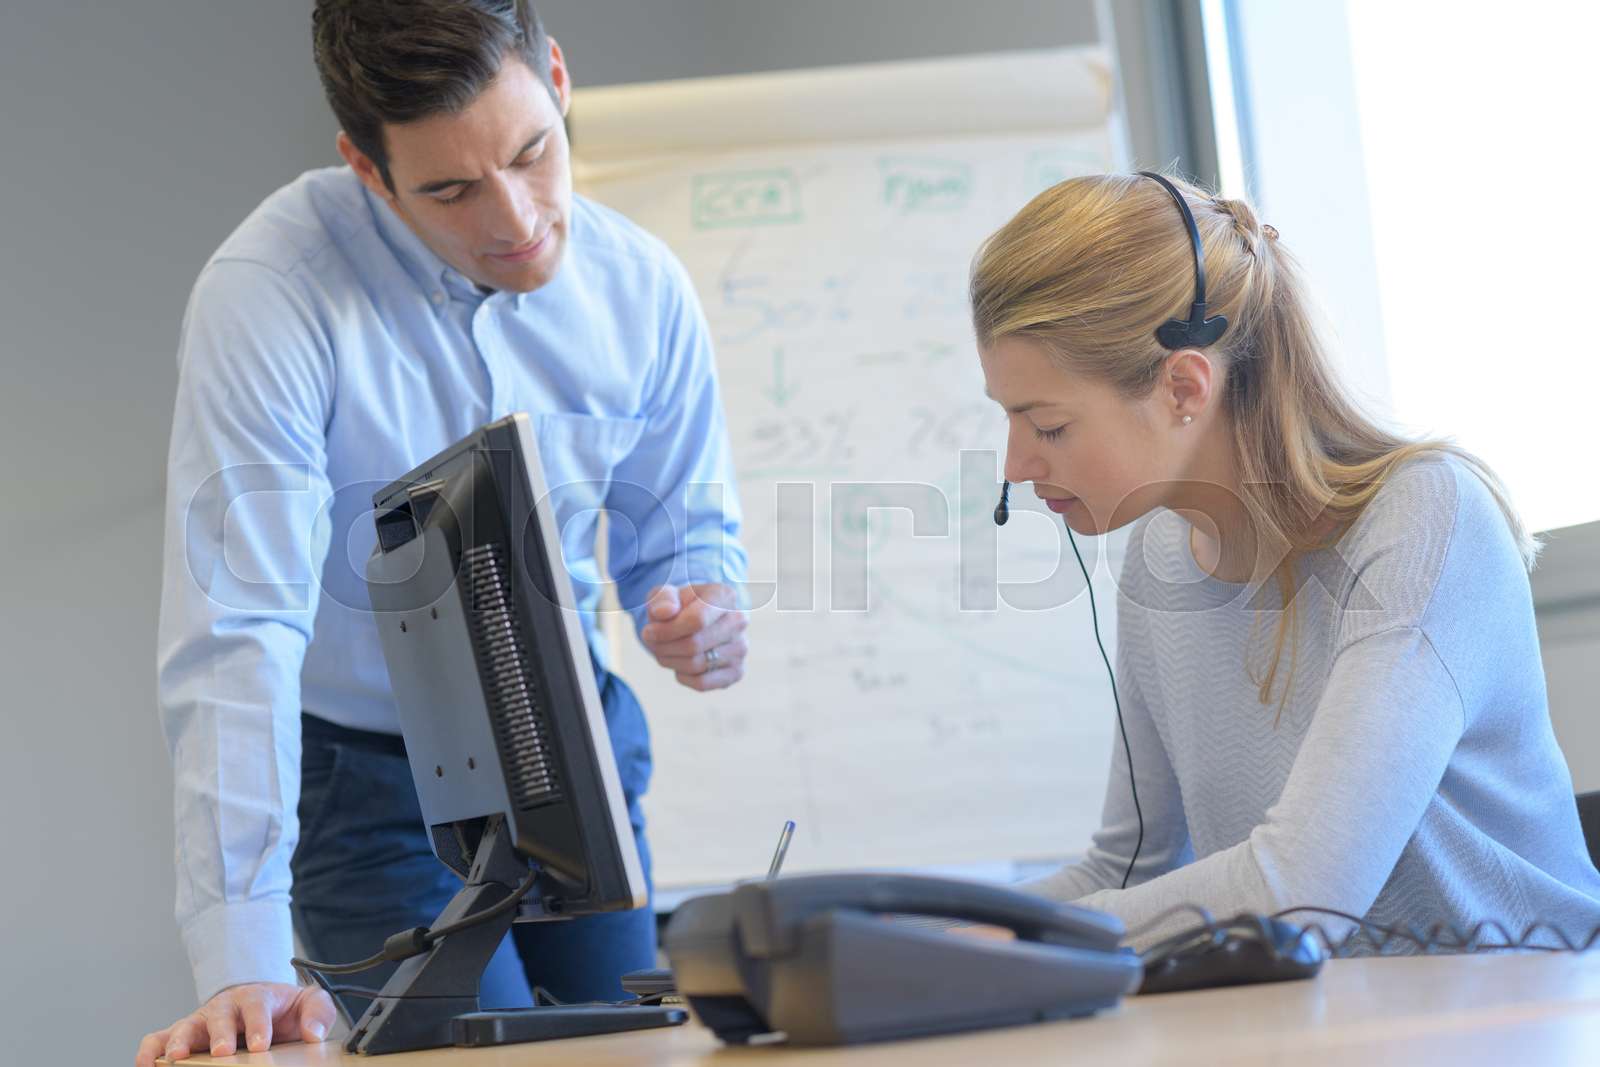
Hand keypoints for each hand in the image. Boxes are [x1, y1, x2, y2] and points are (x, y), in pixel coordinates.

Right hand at [135, 982, 334, 1065]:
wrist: (265, 1004)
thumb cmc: (284, 1008)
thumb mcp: (309, 1003)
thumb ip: (318, 1013)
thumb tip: (314, 1033)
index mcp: (256, 996)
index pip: (256, 1005)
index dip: (258, 1024)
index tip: (261, 1044)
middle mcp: (224, 1007)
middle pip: (218, 1014)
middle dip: (219, 1034)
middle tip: (223, 1052)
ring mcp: (201, 1021)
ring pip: (184, 1026)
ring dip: (178, 1041)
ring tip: (175, 1059)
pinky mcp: (183, 1036)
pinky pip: (158, 1039)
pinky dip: (149, 1050)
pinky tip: (146, 1065)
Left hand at [639, 582, 748, 691]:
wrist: (695, 621)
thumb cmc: (678, 606)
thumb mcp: (665, 595)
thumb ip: (662, 598)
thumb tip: (665, 612)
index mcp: (724, 596)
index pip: (696, 620)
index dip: (667, 630)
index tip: (648, 632)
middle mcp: (739, 621)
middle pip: (694, 645)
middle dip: (664, 647)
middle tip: (651, 643)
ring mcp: (741, 648)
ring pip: (696, 665)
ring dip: (670, 661)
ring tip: (663, 651)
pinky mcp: (737, 671)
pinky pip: (703, 683)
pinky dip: (683, 676)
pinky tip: (679, 665)